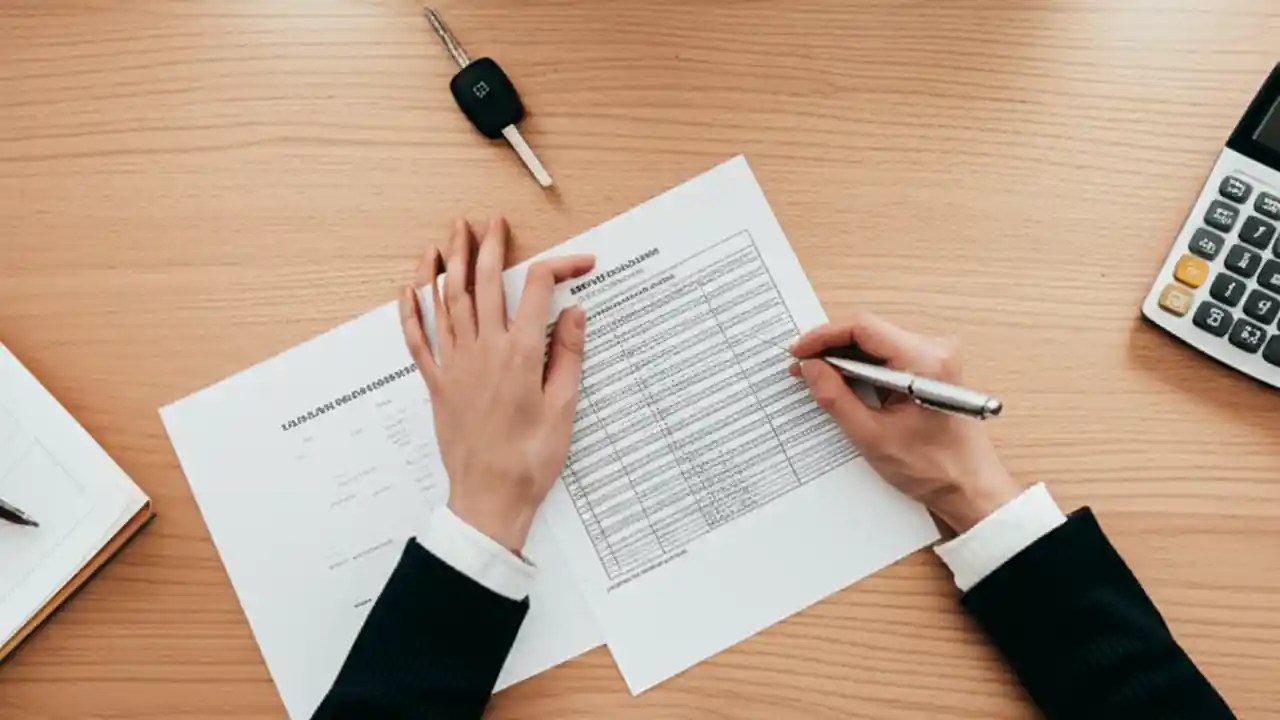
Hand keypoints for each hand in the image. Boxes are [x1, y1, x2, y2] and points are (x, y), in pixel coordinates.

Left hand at [399, 217, 594, 551]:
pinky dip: (411, 310)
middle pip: (483, 283)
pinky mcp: (436, 384)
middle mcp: (484, 351)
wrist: (490, 498)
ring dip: (446, 263)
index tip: (581, 262)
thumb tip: (574, 312)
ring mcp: (455, 365)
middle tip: (493, 222)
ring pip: (446, 301)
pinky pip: (417, 339)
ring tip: (449, 236)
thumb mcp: (564, 407)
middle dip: (488, 246)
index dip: (560, 267)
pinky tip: (409, 286)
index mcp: (521, 355)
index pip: (539, 290)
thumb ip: (567, 355)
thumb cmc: (532, 459)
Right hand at [789, 312, 1020, 532]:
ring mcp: (935, 356)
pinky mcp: (931, 367)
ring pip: (876, 343)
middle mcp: (935, 349)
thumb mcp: (872, 437)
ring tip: (817, 377)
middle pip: (869, 332)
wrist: (969, 485)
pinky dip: (862, 367)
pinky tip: (842, 383)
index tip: (799, 351)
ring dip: (845, 358)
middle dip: (831, 348)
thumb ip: (836, 398)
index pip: (864, 328)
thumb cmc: (933, 468)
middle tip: (801, 368)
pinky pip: (888, 356)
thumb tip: (810, 368)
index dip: (824, 336)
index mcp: (925, 361)